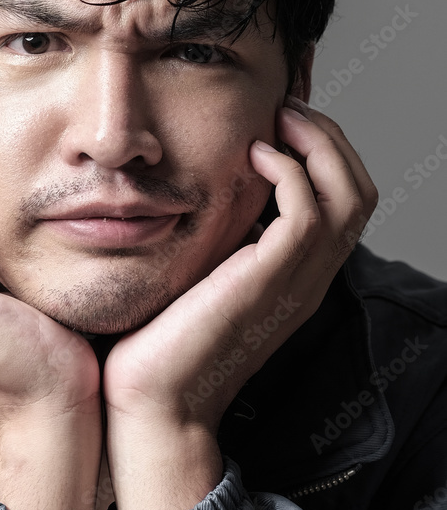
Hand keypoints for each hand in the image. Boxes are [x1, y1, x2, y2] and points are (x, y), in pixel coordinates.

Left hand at [102, 99, 377, 509]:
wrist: (152, 401)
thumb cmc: (162, 336)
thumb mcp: (202, 272)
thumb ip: (222, 235)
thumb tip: (209, 186)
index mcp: (297, 275)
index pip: (345, 200)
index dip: (325, 151)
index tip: (282, 120)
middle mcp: (308, 277)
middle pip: (357, 190)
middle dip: (328, 137)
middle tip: (286, 108)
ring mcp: (295, 281)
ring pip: (346, 194)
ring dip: (316, 144)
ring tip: (278, 120)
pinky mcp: (270, 281)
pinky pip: (307, 211)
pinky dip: (291, 171)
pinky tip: (254, 156)